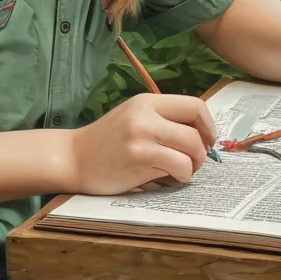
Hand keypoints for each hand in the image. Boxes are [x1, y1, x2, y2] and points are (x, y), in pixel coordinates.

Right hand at [66, 94, 215, 194]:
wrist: (73, 158)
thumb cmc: (108, 142)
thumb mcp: (135, 118)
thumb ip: (163, 120)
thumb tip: (202, 134)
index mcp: (147, 101)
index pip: (194, 105)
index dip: (208, 125)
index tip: (206, 140)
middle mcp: (145, 114)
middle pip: (195, 130)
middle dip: (202, 150)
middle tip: (194, 161)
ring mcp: (141, 136)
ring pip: (191, 149)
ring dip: (193, 165)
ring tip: (182, 171)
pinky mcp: (138, 158)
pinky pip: (179, 167)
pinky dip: (182, 175)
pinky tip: (170, 178)